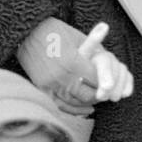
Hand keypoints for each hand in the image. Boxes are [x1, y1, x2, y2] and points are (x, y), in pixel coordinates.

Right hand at [17, 18, 132, 106]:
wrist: (29, 33)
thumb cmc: (58, 32)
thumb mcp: (80, 38)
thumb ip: (96, 52)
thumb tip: (112, 64)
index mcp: (75, 63)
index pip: (98, 81)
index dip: (106, 82)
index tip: (110, 81)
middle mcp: (63, 77)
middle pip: (88, 95)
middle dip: (98, 94)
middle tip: (104, 92)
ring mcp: (51, 86)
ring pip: (75, 103)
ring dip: (87, 102)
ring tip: (95, 98)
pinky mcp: (42, 90)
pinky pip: (60, 106)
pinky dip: (73, 109)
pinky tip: (83, 108)